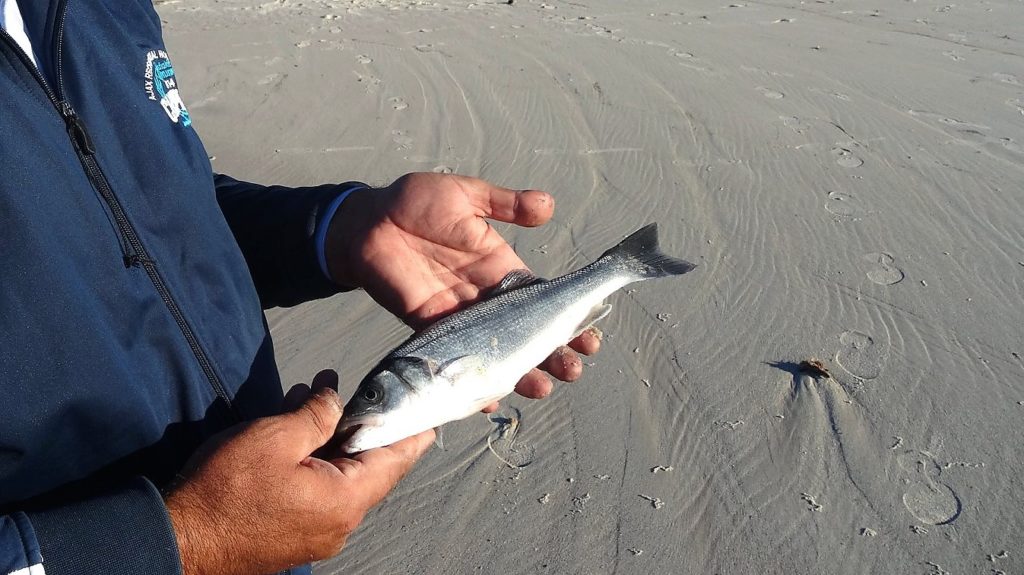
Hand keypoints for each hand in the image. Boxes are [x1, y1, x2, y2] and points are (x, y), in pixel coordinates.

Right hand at [164, 373, 433, 574]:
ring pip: (340, 475)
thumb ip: (318, 415)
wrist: (180, 541)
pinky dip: (315, 458)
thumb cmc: (226, 490)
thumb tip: (338, 399)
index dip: (412, 429)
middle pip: (369, 467)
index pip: (396, 459)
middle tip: (365, 389)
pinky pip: (318, 489)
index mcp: (347, 500)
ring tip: (317, 395)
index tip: (429, 408)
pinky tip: (297, 428)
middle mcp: (341, 522)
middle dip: (363, 423)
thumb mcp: (276, 438)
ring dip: (332, 436)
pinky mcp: (295, 532)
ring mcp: (318, 531)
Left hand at [325, 173, 601, 403]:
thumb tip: (549, 205)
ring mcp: (459, 316)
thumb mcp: (467, 195)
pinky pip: (456, 359)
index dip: (567, 318)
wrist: (366, 221)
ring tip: (543, 388)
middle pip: (525, 332)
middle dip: (552, 352)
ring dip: (520, 372)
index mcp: (500, 267)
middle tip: (573, 370)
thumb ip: (506, 204)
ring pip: (496, 351)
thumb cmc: (415, 201)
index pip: (542, 299)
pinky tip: (489, 400)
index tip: (590, 336)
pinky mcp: (430, 329)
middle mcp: (485, 297)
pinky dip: (471, 381)